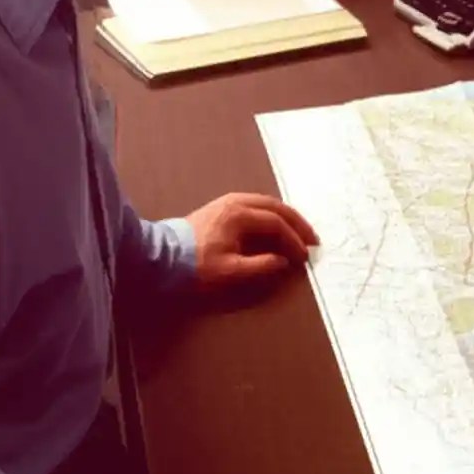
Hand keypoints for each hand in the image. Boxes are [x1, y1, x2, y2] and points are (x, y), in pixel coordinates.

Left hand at [187, 194, 318, 289]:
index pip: (276, 224)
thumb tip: (283, 261)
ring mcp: (228, 202)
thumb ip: (261, 265)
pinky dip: (271, 214)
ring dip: (285, 216)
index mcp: (240, 215)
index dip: (293, 240)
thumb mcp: (230, 271)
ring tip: (299, 231)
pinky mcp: (221, 207)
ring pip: (266, 203)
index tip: (304, 256)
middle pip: (275, 207)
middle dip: (296, 223)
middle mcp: (236, 202)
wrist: (162, 256)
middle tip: (312, 239)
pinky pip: (255, 204)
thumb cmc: (196, 265)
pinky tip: (275, 224)